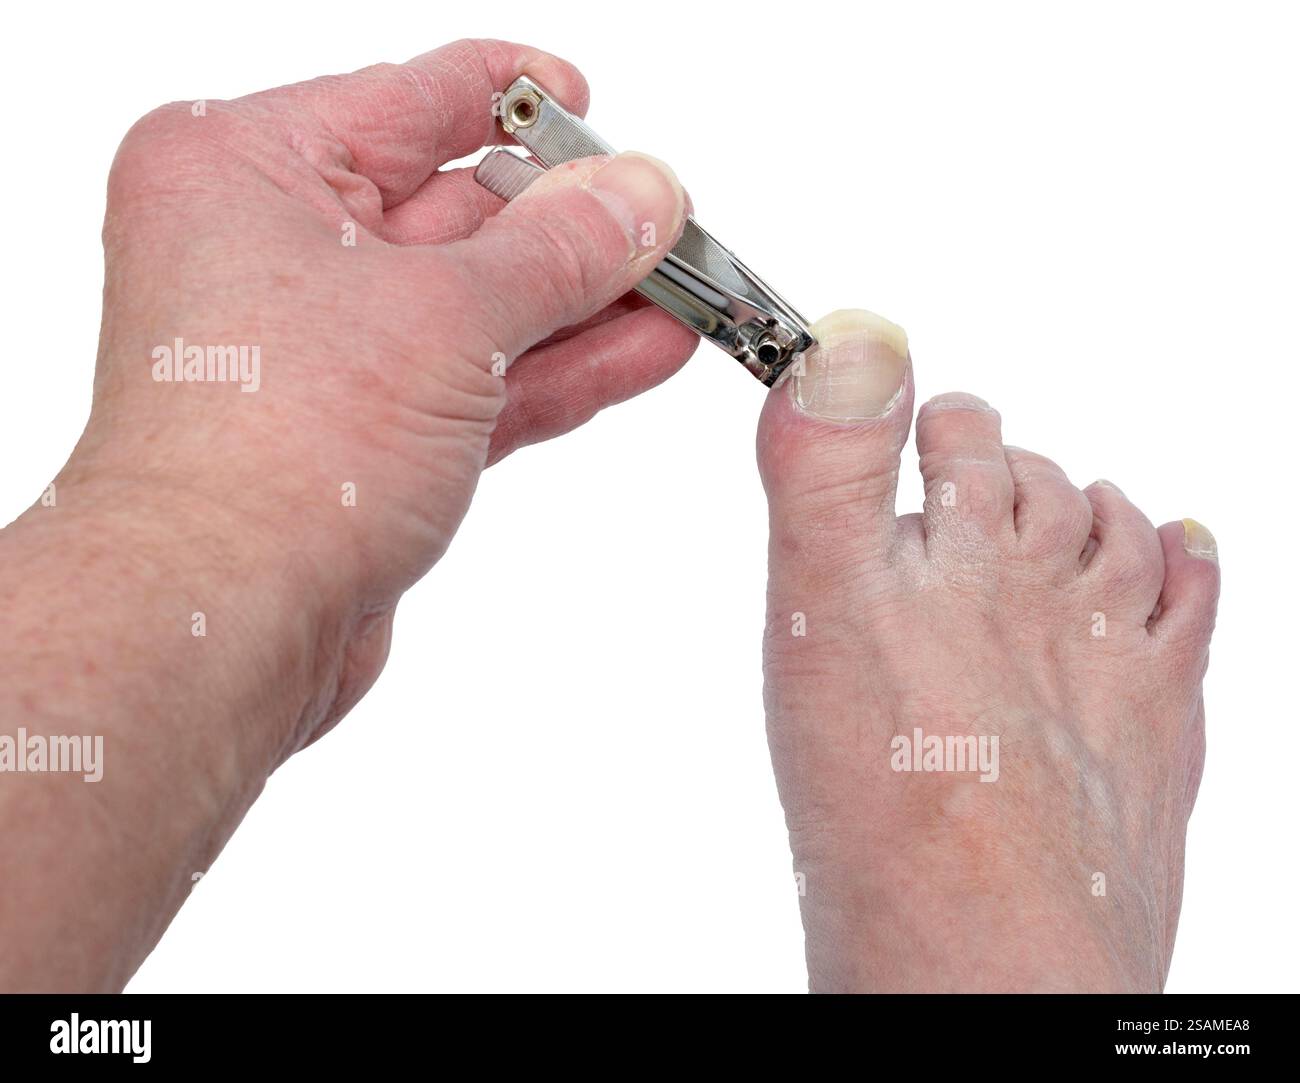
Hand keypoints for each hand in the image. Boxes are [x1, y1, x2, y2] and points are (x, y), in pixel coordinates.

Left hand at [0, 38, 693, 989]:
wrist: (221, 625)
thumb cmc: (264, 461)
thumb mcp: (443, 320)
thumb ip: (558, 251)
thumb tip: (641, 195)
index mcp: (248, 171)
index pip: (411, 98)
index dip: (516, 97)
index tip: (598, 106)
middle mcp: (274, 251)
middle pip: (459, 209)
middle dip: (575, 222)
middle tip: (671, 224)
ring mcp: (325, 350)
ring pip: (482, 305)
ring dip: (587, 303)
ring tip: (688, 292)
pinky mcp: (367, 434)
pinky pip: (482, 379)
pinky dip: (561, 369)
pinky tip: (644, 350)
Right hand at [758, 310, 1218, 990]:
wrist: (987, 937)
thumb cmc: (890, 788)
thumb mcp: (820, 605)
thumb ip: (831, 468)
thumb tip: (854, 341)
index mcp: (968, 544)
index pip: (961, 434)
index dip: (931, 417)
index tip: (910, 420)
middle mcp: (1054, 580)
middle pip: (1039, 482)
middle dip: (1002, 463)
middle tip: (969, 471)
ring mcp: (1118, 645)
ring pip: (1116, 533)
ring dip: (1085, 505)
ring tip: (1058, 504)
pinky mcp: (1161, 716)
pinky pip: (1195, 608)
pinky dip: (1186, 565)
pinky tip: (1177, 552)